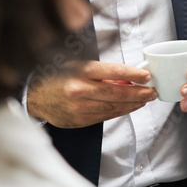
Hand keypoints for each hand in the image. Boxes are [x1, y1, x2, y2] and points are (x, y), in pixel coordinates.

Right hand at [27, 59, 155, 127]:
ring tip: (146, 99)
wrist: (33, 96)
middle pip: (118, 93)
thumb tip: (129, 77)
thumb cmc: (57, 76)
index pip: (114, 72)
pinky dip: (120, 112)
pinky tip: (130, 107)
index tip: (147, 76)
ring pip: (114, 108)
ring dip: (134, 104)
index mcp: (80, 71)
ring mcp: (79, 108)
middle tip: (152, 91)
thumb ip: (102, 71)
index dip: (134, 75)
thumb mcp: (77, 65)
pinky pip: (106, 116)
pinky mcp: (79, 120)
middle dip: (140, 93)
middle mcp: (80, 90)